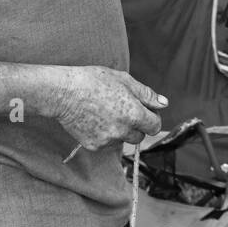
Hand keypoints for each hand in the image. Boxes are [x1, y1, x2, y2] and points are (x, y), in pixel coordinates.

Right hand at [52, 67, 166, 151]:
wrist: (63, 92)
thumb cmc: (94, 81)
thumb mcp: (124, 80)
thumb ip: (146, 94)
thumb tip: (164, 103)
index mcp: (134, 114)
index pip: (154, 126)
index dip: (151, 118)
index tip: (144, 111)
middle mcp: (123, 131)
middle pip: (139, 136)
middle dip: (136, 126)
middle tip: (122, 110)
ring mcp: (108, 140)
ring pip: (122, 140)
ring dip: (120, 131)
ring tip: (105, 113)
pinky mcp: (94, 146)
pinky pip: (106, 144)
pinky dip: (104, 135)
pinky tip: (94, 120)